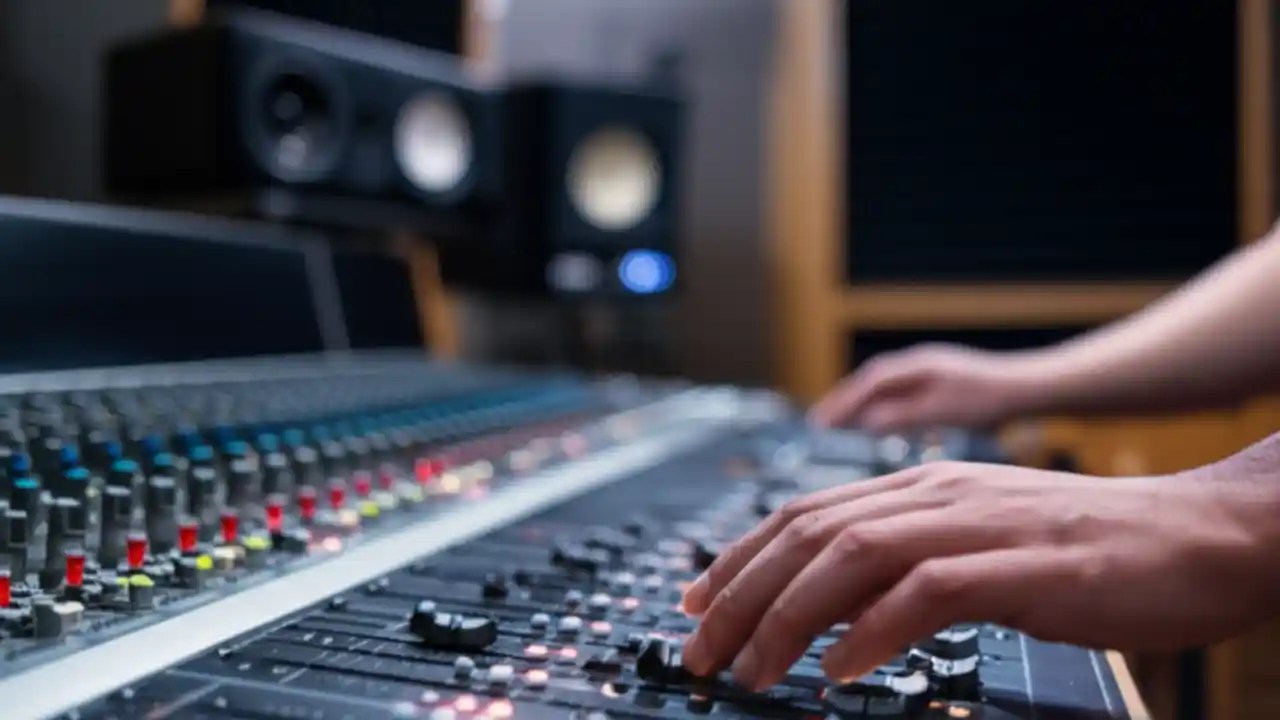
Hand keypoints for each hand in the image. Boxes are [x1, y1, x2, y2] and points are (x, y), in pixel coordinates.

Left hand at [679, 461, 1279, 690]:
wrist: (1203, 534)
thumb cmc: (1091, 547)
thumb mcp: (980, 542)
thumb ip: (907, 563)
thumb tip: (833, 611)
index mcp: (923, 486)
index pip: (805, 512)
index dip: (738, 556)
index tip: (695, 600)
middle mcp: (939, 494)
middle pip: (809, 533)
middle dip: (740, 594)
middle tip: (699, 649)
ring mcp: (982, 525)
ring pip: (852, 556)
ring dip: (788, 616)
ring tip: (753, 669)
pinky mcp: (1027, 566)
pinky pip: (930, 592)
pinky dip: (875, 629)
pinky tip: (841, 667)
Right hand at [808, 344, 1044, 431]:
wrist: (1030, 387)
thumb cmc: (989, 399)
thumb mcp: (940, 411)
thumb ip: (901, 416)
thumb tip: (864, 422)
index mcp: (914, 367)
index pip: (866, 383)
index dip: (841, 403)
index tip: (818, 422)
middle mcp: (919, 362)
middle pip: (871, 380)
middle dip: (845, 401)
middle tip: (821, 422)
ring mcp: (931, 369)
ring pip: (886, 385)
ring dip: (862, 401)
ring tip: (843, 422)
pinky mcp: (943, 380)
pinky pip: (902, 390)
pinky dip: (884, 403)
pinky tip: (885, 420)